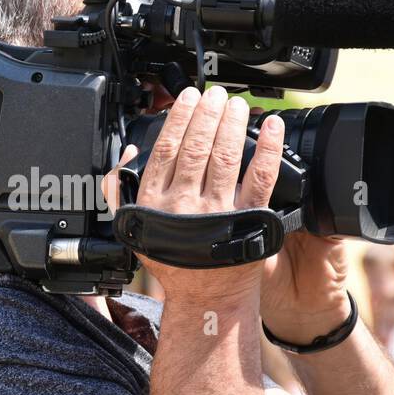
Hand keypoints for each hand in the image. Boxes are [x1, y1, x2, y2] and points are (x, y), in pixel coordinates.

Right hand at [114, 85, 285, 308]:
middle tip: (216, 95)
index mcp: (155, 203)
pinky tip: (272, 127)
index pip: (166, 149)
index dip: (179, 118)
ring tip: (236, 105)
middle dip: (208, 114)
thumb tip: (126, 153)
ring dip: (232, 124)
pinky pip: (261, 177)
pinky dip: (268, 149)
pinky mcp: (248, 219)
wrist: (206, 299)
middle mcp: (185, 205)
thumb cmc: (174, 264)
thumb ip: (122, 191)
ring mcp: (218, 212)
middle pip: (197, 146)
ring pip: (225, 156)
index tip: (189, 99)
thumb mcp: (135, 229)